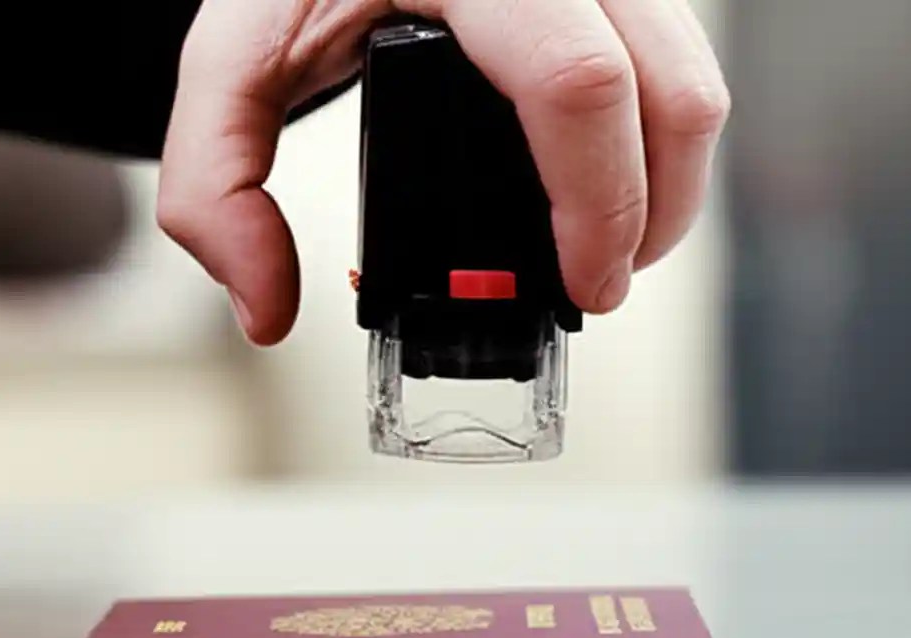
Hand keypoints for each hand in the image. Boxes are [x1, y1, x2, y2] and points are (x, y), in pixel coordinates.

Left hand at [158, 0, 729, 344]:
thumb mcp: (232, 65)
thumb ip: (219, 188)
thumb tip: (267, 307)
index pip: (574, 82)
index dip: (598, 204)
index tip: (584, 283)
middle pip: (666, 90)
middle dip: (652, 216)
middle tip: (600, 284)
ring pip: (691, 76)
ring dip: (671, 181)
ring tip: (612, 244)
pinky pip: (679, 56)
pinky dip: (661, 135)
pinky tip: (618, 177)